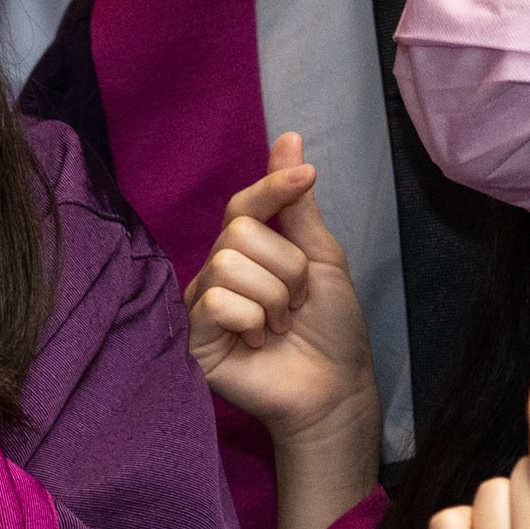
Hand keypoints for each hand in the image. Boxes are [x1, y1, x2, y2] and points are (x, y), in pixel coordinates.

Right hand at [188, 133, 382, 528]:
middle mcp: (217, 273)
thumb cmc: (330, 329)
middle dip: (287, 269)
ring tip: (280, 326)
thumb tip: (289, 139)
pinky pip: (216, 302)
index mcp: (246, 252)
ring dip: (274, 298)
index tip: (307, 176)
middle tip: (296, 304)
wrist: (335, 389)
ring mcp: (202, 305)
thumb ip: (298, 206)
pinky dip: (252, 320)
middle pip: (239, 234)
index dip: (272, 188)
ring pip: (229, 265)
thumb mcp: (322, 259)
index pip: (243, 205)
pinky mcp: (194, 338)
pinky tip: (259, 343)